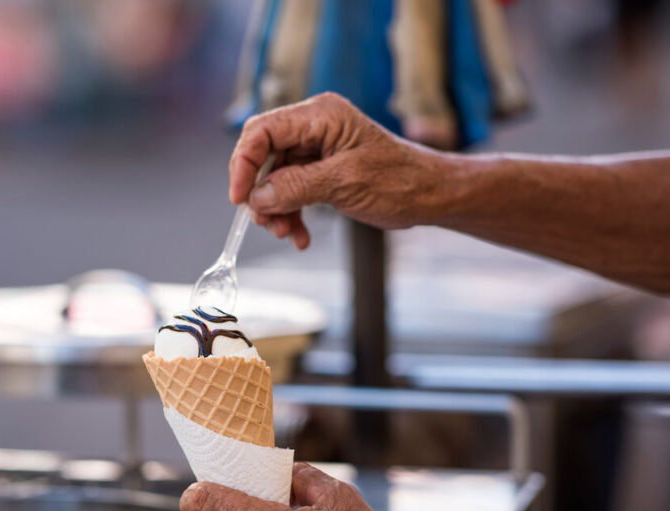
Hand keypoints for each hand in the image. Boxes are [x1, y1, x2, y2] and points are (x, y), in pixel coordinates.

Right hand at [229, 92, 450, 248]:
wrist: (430, 195)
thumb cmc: (400, 181)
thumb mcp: (344, 184)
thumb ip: (296, 187)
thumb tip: (257, 198)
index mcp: (320, 116)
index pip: (263, 130)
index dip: (244, 163)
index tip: (239, 198)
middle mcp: (314, 126)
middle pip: (265, 156)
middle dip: (262, 193)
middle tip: (266, 223)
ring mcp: (316, 148)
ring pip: (276, 178)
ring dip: (276, 210)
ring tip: (287, 233)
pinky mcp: (320, 169)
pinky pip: (291, 190)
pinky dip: (291, 214)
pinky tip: (299, 235)